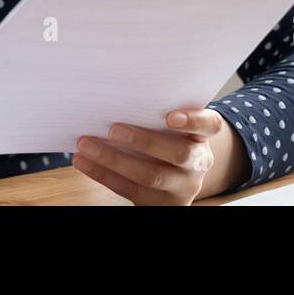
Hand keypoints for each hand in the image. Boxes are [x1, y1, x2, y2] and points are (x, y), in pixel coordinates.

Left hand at [72, 108, 248, 204]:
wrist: (178, 178)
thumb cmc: (168, 138)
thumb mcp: (174, 127)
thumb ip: (157, 112)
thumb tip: (115, 91)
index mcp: (202, 137)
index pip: (209, 125)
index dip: (192, 121)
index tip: (170, 116)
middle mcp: (197, 163)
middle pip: (178, 154)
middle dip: (144, 141)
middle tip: (113, 129)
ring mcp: (180, 187)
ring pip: (150, 176)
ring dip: (113, 160)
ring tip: (86, 144)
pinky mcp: (159, 203)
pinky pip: (129, 190)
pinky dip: (103, 175)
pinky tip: (84, 161)